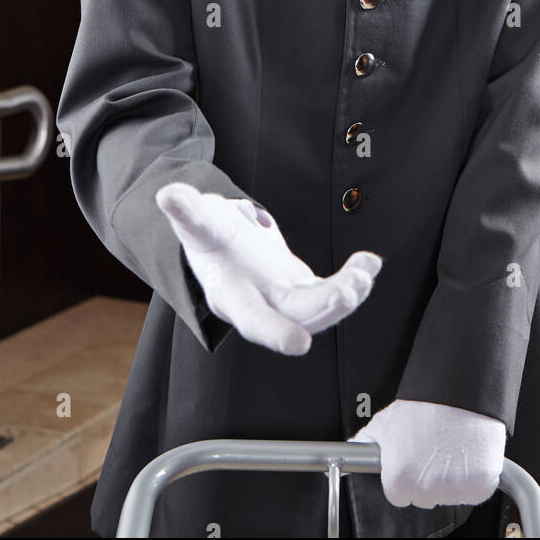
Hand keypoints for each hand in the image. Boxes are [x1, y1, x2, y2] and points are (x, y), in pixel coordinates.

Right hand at [156, 182, 381, 355]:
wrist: (222, 243)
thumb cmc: (207, 234)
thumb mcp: (195, 221)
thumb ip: (185, 211)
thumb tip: (167, 194)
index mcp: (232, 295)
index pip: (253, 319)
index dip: (275, 332)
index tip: (298, 344)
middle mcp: (263, 303)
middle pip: (297, 315)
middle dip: (325, 306)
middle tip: (349, 290)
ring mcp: (287, 298)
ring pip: (321, 307)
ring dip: (347, 294)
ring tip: (364, 273)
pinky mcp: (305, 287)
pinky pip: (333, 291)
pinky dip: (355, 279)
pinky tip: (371, 263)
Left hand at [349, 399, 505, 508]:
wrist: (457, 390)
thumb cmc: (422, 405)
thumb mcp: (384, 423)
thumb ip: (363, 445)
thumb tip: (347, 455)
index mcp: (399, 480)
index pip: (399, 495)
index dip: (406, 475)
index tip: (413, 459)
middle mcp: (425, 490)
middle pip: (424, 497)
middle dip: (428, 478)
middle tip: (433, 449)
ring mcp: (454, 491)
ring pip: (449, 496)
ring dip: (451, 479)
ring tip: (450, 447)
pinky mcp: (479, 487)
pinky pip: (473, 493)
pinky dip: (473, 478)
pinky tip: (466, 454)